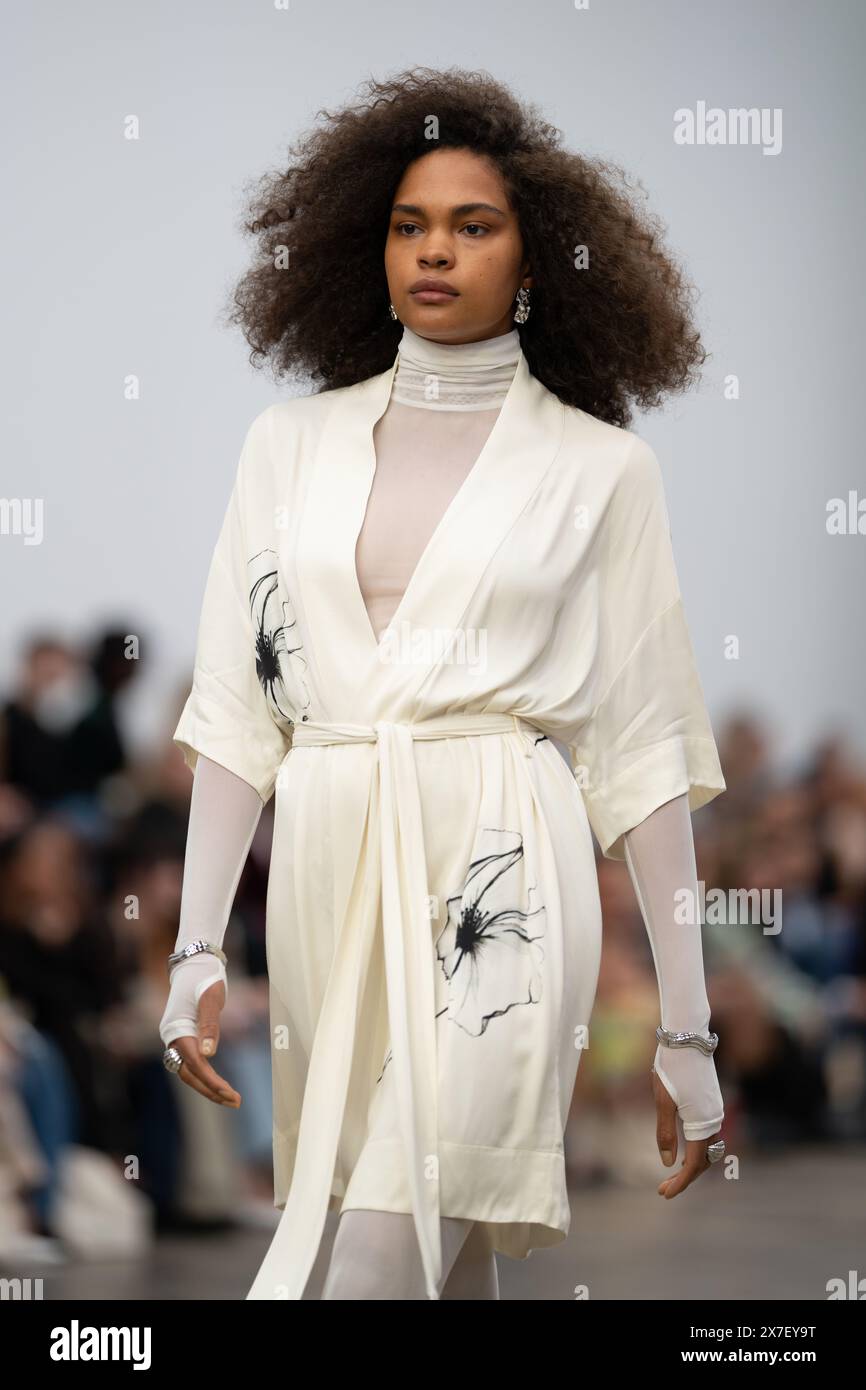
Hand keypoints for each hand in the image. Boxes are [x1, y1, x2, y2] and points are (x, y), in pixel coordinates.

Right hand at [159, 955, 240, 1107]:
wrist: (194, 963)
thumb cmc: (205, 978)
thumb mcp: (212, 998)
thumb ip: (210, 1024)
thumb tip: (209, 1054)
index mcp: (177, 1029)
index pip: (195, 1064)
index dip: (212, 1081)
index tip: (230, 1093)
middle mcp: (172, 1037)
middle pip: (189, 1074)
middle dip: (211, 1090)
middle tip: (235, 1101)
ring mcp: (176, 1038)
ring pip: (188, 1072)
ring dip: (207, 1087)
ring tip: (231, 1098)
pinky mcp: (183, 1038)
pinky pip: (191, 1063)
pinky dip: (205, 1076)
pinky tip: (220, 1084)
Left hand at [651, 1064, 720, 1197]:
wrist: (686, 1037)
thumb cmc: (671, 1067)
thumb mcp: (662, 1101)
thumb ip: (666, 1132)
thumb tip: (668, 1163)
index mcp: (703, 1122)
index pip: (695, 1164)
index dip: (681, 1182)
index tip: (664, 1194)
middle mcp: (714, 1119)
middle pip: (704, 1160)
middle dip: (685, 1178)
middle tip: (663, 1189)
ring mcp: (715, 1110)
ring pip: (708, 1149)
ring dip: (692, 1165)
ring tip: (671, 1176)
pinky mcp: (712, 1103)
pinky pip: (708, 1135)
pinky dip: (697, 1150)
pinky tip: (682, 1152)